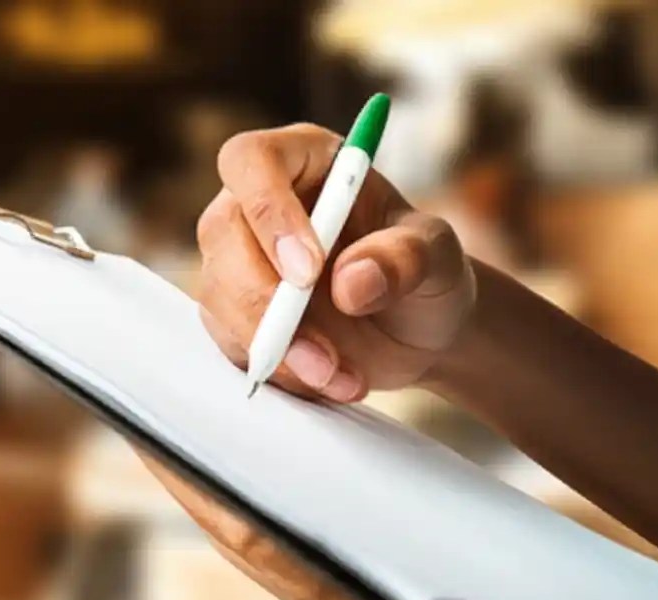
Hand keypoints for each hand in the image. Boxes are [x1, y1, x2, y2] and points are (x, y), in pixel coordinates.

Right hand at [197, 123, 476, 401]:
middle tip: (322, 351)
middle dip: (266, 301)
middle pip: (221, 233)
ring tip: (341, 376)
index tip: (307, 270)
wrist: (419, 332)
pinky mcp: (235, 315)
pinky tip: (329, 380)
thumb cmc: (427, 275)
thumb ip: (405, 258)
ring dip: (277, 347)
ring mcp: (239, 261)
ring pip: (219, 296)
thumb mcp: (439, 258)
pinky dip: (279, 371)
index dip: (268, 211)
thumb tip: (351, 282)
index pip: (252, 161)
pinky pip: (233, 342)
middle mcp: (258, 205)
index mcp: (305, 162)